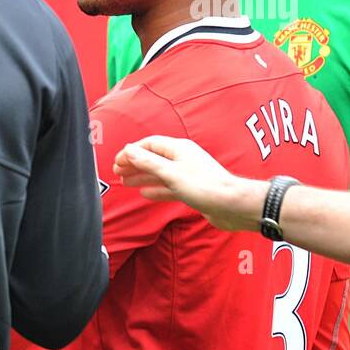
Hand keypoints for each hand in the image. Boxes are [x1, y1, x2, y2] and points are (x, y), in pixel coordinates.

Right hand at [113, 135, 262, 231]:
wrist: (232, 204)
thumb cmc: (205, 186)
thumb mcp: (171, 173)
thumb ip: (148, 162)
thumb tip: (129, 150)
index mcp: (178, 149)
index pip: (149, 144)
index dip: (131, 152)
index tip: (117, 161)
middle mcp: (182, 159)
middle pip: (152, 158)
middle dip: (134, 164)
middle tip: (118, 171)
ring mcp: (187, 174)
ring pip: (158, 173)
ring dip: (142, 176)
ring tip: (126, 181)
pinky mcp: (191, 189)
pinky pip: (167, 186)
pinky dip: (155, 189)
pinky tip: (145, 193)